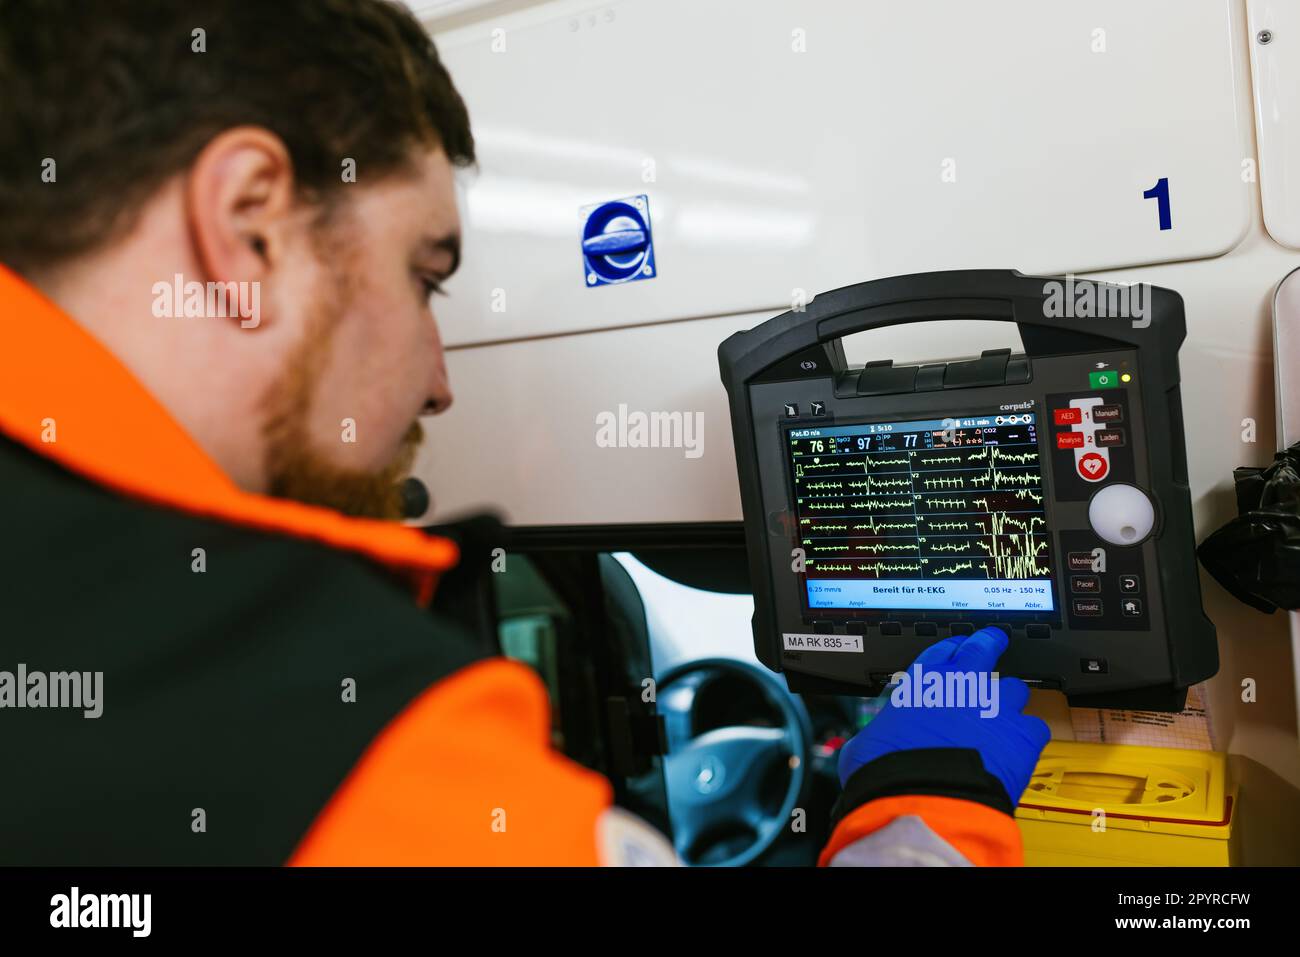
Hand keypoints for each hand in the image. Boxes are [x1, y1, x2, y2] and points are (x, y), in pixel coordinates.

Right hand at [836, 627, 1050, 803]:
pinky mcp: (1023, 736)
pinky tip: (1018, 750)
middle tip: (992, 646)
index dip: (952, 650)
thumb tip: (868, 743)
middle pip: (985, 647)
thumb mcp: (868, 741)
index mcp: (924, 680)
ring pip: (1015, 688)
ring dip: (1008, 701)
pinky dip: (1027, 738)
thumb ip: (880, 731)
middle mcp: (964, 684)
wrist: (925, 798)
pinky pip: (1035, 728)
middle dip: (989, 645)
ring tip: (1002, 717)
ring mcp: (997, 707)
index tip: (955, 654)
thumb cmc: (890, 770)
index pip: (944, 649)